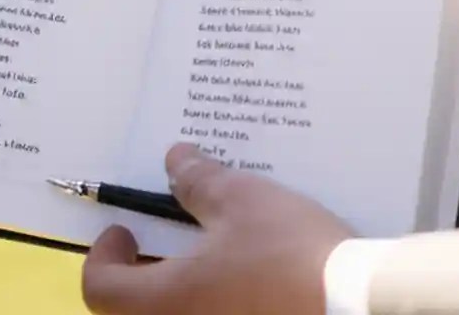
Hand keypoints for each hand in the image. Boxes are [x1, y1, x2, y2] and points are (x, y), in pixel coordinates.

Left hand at [82, 143, 353, 314]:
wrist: (358, 304)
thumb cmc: (288, 252)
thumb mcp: (241, 200)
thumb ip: (199, 181)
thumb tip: (175, 159)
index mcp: (162, 302)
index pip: (99, 287)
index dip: (105, 254)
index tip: (127, 229)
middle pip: (136, 306)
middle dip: (147, 268)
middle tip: (172, 235)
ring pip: (179, 313)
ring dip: (185, 284)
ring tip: (215, 248)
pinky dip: (219, 298)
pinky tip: (250, 274)